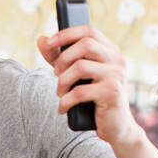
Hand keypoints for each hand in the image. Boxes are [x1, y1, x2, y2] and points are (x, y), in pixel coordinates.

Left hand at [36, 25, 141, 149]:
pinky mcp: (113, 93)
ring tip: (60, 93)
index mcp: (110, 51)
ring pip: (81, 67)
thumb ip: (59, 58)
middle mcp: (117, 60)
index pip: (89, 31)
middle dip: (63, 59)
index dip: (67, 33)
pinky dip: (66, 101)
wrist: (116, 127)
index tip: (48, 42)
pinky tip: (62, 108)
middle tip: (55, 74)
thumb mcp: (75, 76)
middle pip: (86, 44)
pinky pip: (81, 92)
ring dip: (63, 81)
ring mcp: (117, 75)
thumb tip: (41, 39)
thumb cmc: (94, 99)